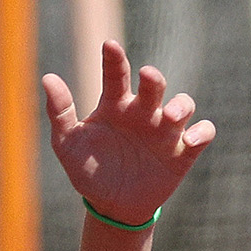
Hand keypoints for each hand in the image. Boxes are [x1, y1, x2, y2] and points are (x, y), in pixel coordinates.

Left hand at [42, 40, 215, 226]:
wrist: (111, 205)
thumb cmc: (88, 170)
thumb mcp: (67, 144)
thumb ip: (59, 112)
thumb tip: (48, 77)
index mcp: (115, 105)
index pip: (116, 75)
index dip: (114, 59)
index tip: (109, 45)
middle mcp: (143, 112)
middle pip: (154, 86)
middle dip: (153, 79)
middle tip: (148, 76)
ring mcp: (165, 130)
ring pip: (183, 105)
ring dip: (181, 105)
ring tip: (170, 116)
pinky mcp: (182, 151)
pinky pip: (202, 134)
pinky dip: (201, 132)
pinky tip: (190, 140)